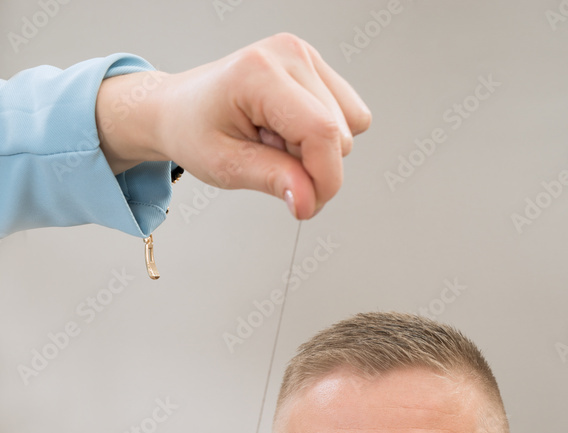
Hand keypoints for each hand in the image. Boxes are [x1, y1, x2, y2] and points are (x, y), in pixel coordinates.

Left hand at [95, 33, 371, 219]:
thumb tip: (308, 201)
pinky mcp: (316, 68)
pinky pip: (349, 117)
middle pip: (340, 134)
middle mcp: (289, 54)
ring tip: (275, 143)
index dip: (323, 179)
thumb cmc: (193, 129)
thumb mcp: (224, 165)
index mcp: (260, 72)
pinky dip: (322, 136)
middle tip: (271, 164)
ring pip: (351, 127)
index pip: (322, 131)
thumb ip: (271, 180)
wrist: (179, 107)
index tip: (304, 207)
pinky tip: (288, 132)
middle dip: (315, 169)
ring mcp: (305, 57)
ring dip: (317, 151)